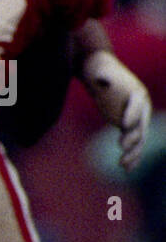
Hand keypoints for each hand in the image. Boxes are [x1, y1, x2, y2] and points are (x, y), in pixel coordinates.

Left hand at [83, 51, 150, 169]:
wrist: (102, 75)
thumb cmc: (100, 72)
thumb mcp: (99, 72)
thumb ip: (102, 76)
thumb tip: (101, 78)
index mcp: (137, 93)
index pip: (137, 105)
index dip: (132, 114)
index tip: (125, 125)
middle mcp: (141, 108)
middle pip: (140, 125)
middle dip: (133, 136)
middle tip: (122, 146)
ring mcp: (136, 119)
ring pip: (138, 138)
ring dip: (133, 152)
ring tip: (123, 164)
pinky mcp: (127, 127)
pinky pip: (132, 143)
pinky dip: (132, 156)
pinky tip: (128, 169)